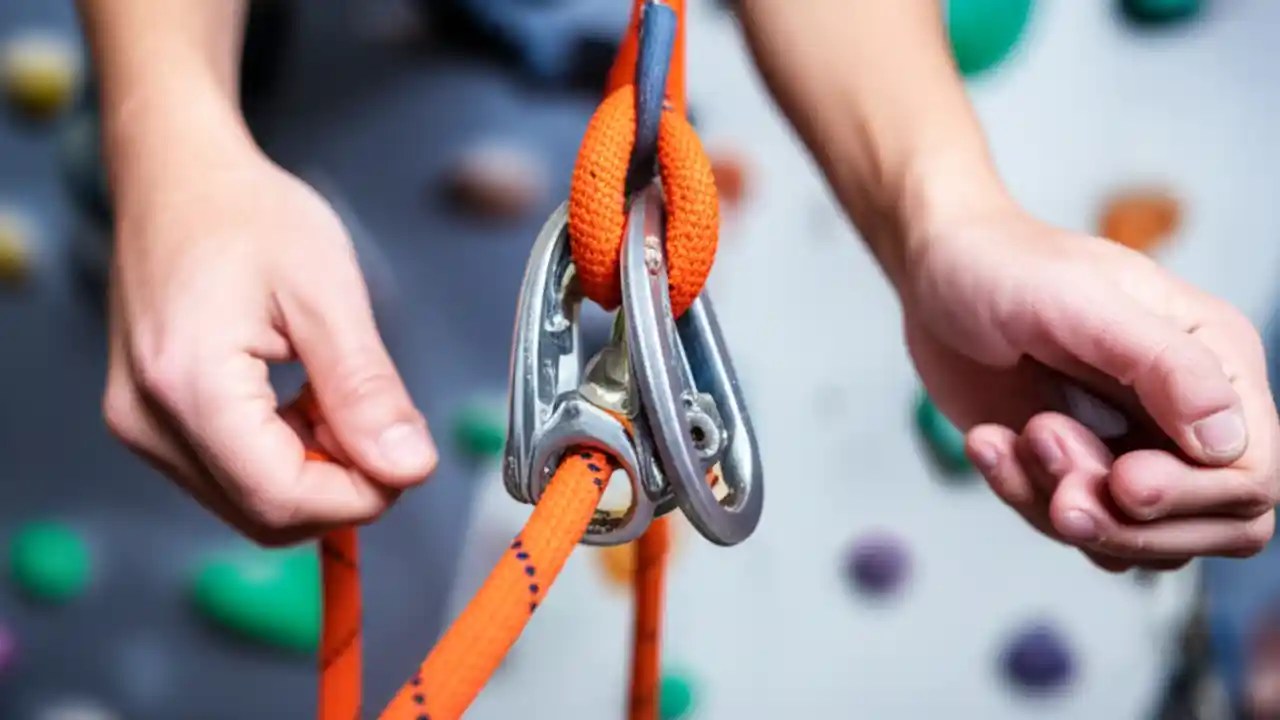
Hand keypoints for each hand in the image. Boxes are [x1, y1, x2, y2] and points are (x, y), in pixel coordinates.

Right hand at [102, 116, 436, 545]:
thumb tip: (409, 468)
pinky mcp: (150, 420)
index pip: (283, 499)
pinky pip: (229, 474)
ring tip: (336, 395)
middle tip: (379, 422)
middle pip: (264, 514)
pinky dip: (283, 455)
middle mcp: (148, 420)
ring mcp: (140, 424)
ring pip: (249, 501)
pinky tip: (304, 401)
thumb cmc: (246, 215)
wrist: (177, 176)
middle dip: (340, 486)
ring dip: (314, 470)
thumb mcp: (327, 295)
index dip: (359, 496)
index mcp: (190, 386)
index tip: (406, 456)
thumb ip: (367, 390)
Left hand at [901, 200, 1278, 570]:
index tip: (1121, 479)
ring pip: (1134, 540)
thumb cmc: (1007, 267)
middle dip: (1124, 518)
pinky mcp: (1075, 472)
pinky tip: (988, 441)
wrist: (938, 274)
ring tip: (1014, 433)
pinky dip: (1021, 496)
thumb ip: (1164, 365)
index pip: (1250, 475)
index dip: (1192, 496)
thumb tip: (1227, 441)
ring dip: (1060, 502)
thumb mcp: (1082, 303)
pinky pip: (1069, 528)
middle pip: (1207, 528)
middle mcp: (1186, 415)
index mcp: (1216, 361)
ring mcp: (1132, 449)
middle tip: (1046, 449)